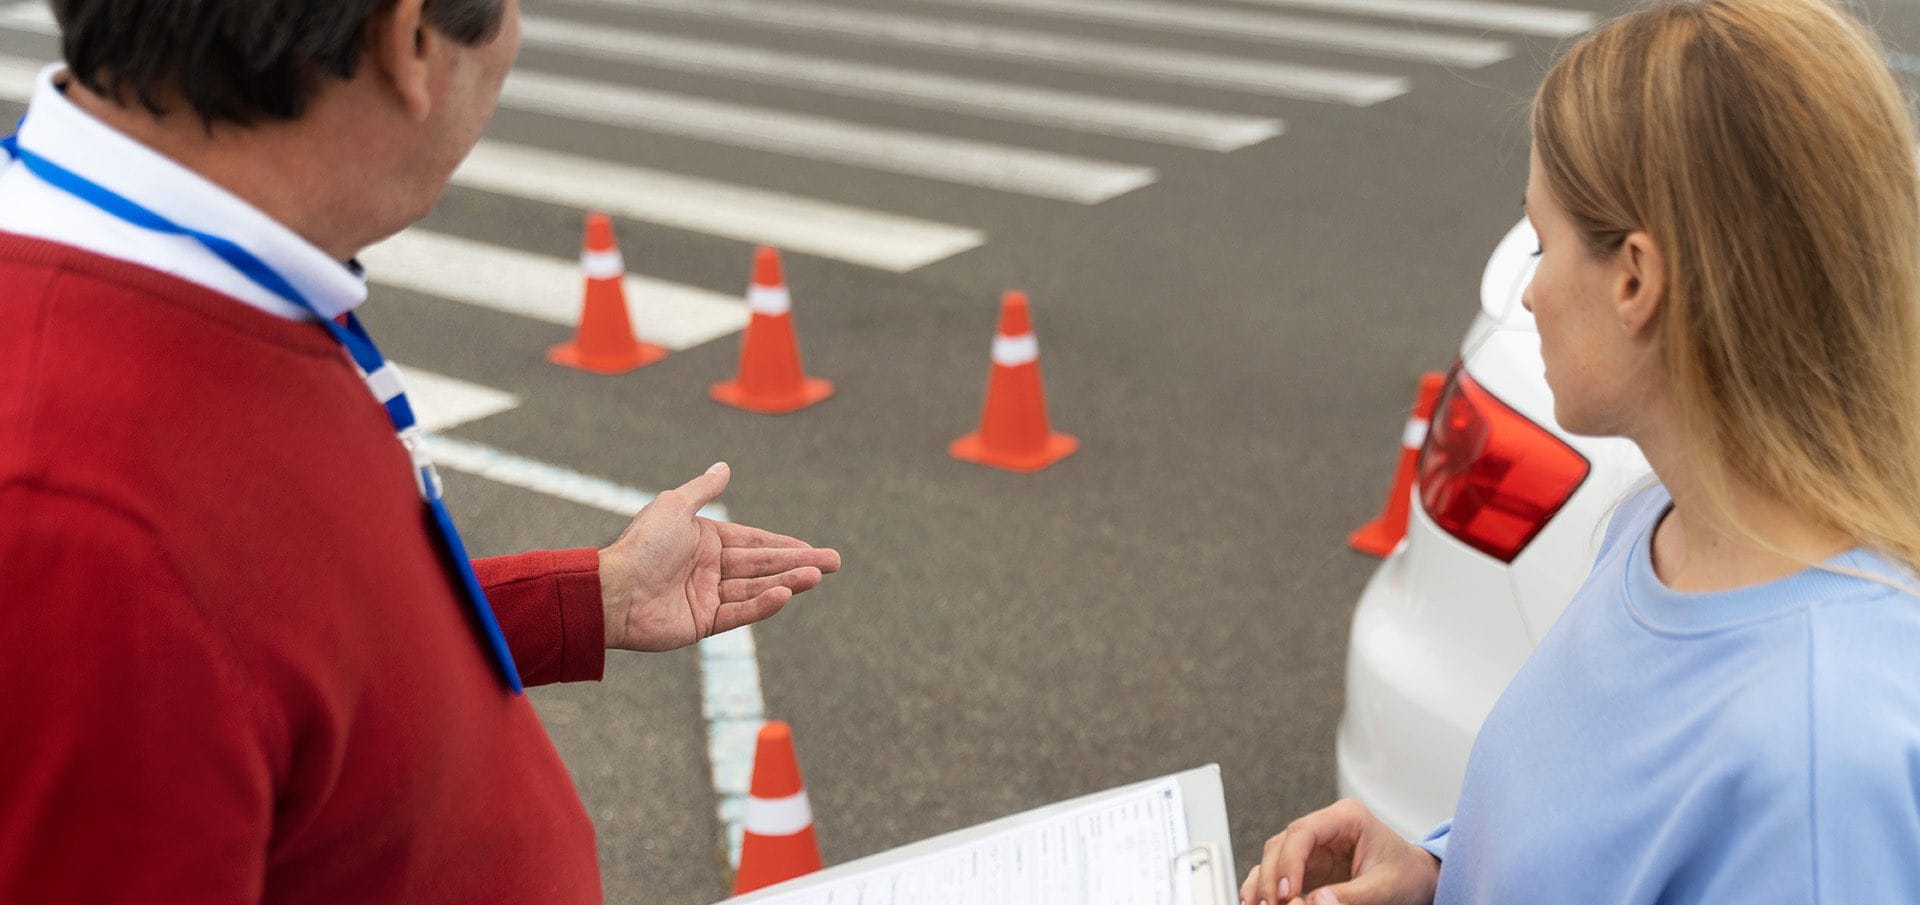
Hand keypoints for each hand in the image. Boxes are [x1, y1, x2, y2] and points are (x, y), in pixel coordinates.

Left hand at [598, 462, 840, 651]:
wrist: (612, 591)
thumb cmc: (640, 546)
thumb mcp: (674, 507)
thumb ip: (703, 490)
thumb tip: (724, 467)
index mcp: (704, 541)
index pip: (754, 541)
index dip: (784, 544)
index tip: (813, 548)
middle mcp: (709, 568)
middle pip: (762, 564)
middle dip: (799, 563)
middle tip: (834, 562)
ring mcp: (707, 597)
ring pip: (756, 587)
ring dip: (788, 581)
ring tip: (817, 576)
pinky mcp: (703, 623)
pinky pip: (739, 612)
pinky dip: (763, 605)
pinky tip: (785, 594)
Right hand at [1240, 799, 1438, 904]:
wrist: (1417, 880)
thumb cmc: (1406, 875)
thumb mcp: (1385, 887)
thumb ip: (1352, 895)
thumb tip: (1316, 902)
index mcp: (1346, 818)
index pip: (1303, 832)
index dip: (1289, 861)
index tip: (1287, 893)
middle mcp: (1324, 828)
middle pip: (1282, 844)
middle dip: (1273, 877)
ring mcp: (1313, 847)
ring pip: (1273, 857)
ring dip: (1264, 883)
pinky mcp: (1308, 867)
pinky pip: (1278, 873)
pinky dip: (1266, 888)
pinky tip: (1259, 903)